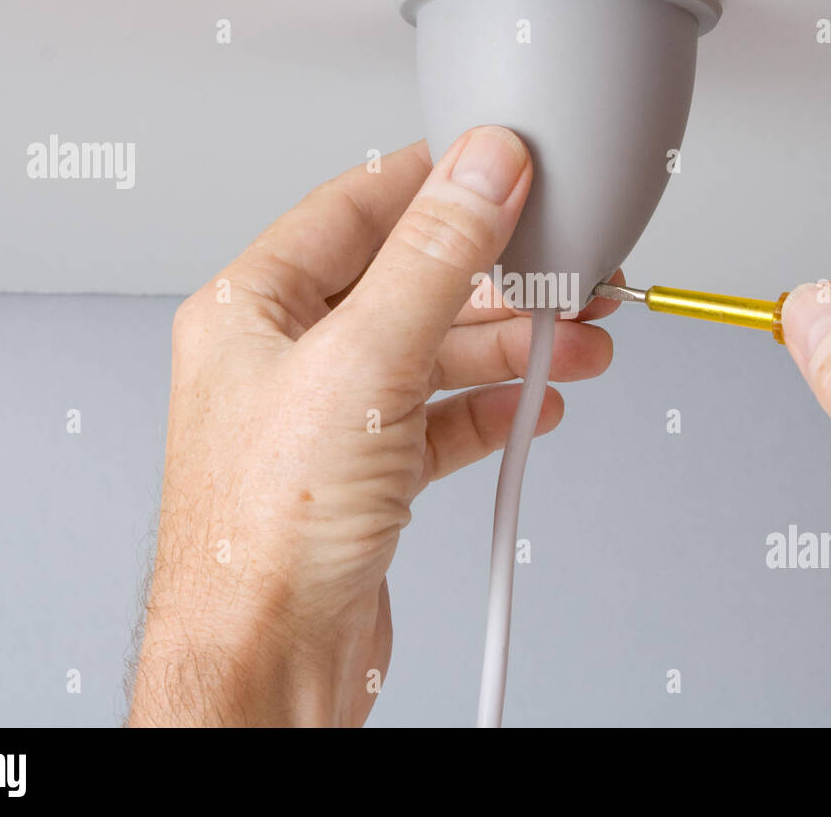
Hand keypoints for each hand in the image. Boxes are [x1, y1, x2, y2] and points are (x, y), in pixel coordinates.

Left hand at [129, 126, 614, 725]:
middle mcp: (286, 358)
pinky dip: (491, 409)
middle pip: (409, 283)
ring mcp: (327, 419)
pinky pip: (439, 421)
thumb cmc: (263, 537)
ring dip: (509, 348)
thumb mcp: (364, 366)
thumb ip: (434, 260)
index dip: (437, 181)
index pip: (356, 207)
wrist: (268, 664)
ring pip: (433, 354)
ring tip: (575, 342)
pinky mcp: (363, 477)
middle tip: (568, 271)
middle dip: (496, 280)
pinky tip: (534, 404)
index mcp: (255, 308)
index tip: (506, 166)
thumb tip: (484, 169)